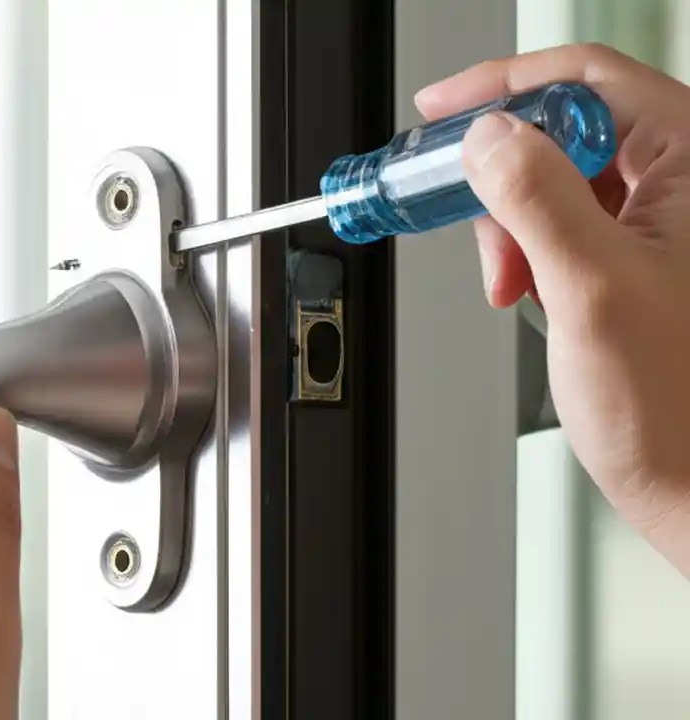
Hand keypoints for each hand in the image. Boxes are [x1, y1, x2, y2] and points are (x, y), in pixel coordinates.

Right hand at [417, 43, 689, 574]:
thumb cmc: (677, 405)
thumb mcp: (592, 290)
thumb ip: (537, 199)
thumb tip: (486, 137)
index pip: (587, 79)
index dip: (503, 85)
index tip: (440, 109)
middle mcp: (684, 179)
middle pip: (563, 126)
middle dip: (500, 176)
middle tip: (457, 211)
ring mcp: (664, 216)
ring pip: (556, 175)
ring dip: (511, 223)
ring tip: (510, 280)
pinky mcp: (640, 250)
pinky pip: (564, 218)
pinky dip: (528, 249)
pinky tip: (526, 287)